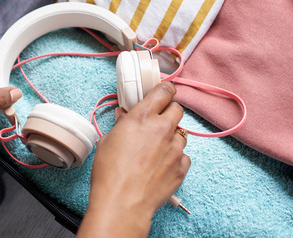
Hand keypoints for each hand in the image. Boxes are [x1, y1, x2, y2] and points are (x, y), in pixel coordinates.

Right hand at [79, 82, 189, 236]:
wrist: (122, 203)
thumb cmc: (110, 172)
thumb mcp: (108, 141)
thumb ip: (122, 124)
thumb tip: (125, 116)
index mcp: (143, 117)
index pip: (164, 91)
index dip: (165, 90)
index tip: (164, 92)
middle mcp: (163, 129)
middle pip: (177, 109)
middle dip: (168, 112)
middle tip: (157, 122)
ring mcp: (175, 149)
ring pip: (181, 133)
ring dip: (171, 137)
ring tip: (157, 149)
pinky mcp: (181, 167)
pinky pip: (184, 156)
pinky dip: (175, 158)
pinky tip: (162, 165)